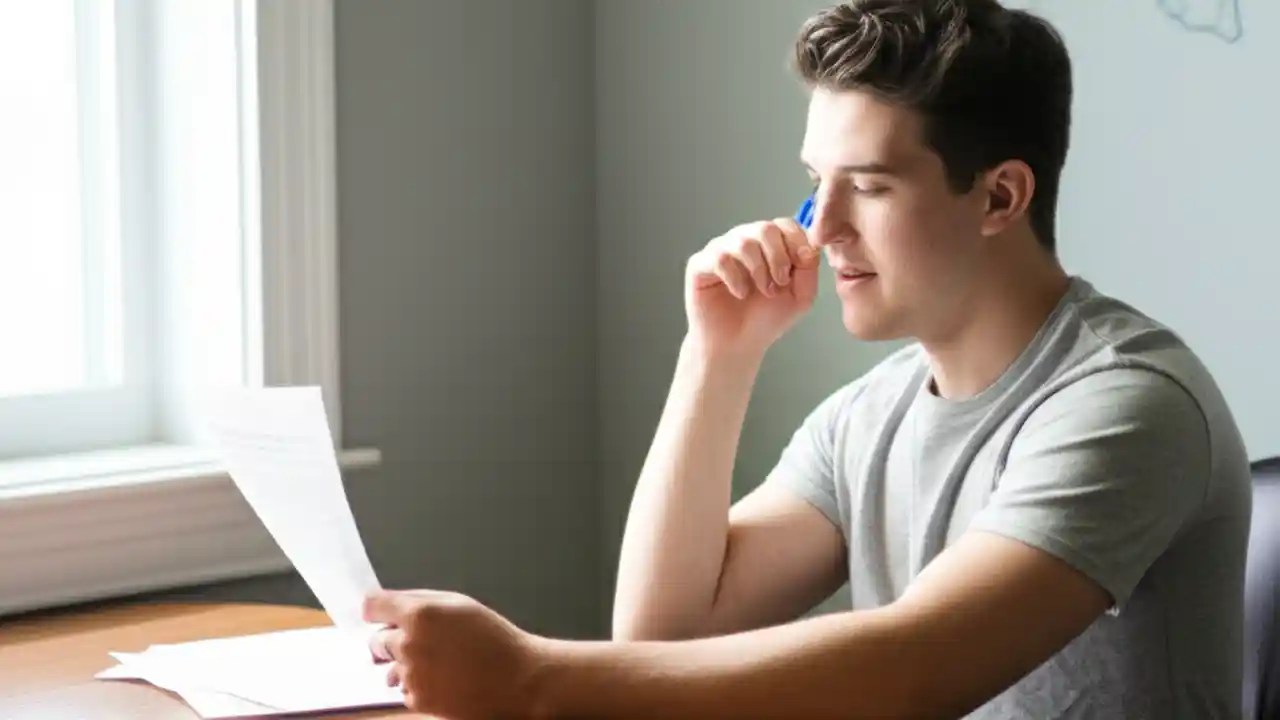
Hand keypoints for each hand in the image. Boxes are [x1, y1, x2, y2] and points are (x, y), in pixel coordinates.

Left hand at [364, 589, 544, 718]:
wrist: (517, 680)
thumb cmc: (494, 639)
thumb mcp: (461, 604)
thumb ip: (421, 599)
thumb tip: (389, 604)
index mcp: (420, 613)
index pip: (372, 606)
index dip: (376, 610)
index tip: (380, 615)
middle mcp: (410, 643)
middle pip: (375, 640)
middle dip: (392, 640)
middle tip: (423, 642)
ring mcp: (412, 674)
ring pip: (390, 668)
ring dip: (406, 665)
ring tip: (442, 664)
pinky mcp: (417, 699)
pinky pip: (404, 690)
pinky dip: (418, 686)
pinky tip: (445, 680)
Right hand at [684, 218, 819, 359]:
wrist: (736, 345)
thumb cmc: (765, 320)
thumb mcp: (801, 296)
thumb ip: (809, 269)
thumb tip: (808, 246)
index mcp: (768, 244)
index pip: (784, 224)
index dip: (796, 241)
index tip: (801, 266)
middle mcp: (744, 241)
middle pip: (765, 228)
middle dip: (778, 257)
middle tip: (780, 283)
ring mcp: (720, 250)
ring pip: (742, 241)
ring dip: (759, 269)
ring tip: (762, 292)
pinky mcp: (700, 265)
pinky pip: (720, 258)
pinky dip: (735, 278)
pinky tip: (739, 293)